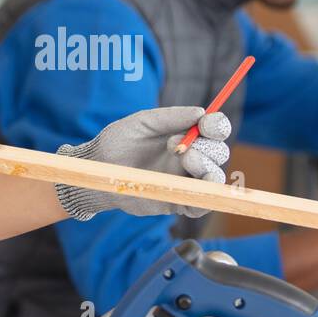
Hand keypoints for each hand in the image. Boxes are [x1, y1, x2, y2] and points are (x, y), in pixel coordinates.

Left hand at [55, 106, 231, 219]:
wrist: (98, 171)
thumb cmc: (118, 143)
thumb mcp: (142, 123)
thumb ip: (170, 117)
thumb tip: (201, 111)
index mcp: (186, 134)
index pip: (215, 129)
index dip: (218, 126)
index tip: (207, 125)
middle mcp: (191, 157)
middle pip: (219, 152)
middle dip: (207, 148)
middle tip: (178, 147)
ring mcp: (186, 181)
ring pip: (215, 178)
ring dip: (208, 170)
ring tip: (186, 162)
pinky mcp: (178, 202)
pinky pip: (202, 205)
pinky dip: (204, 199)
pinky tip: (191, 190)